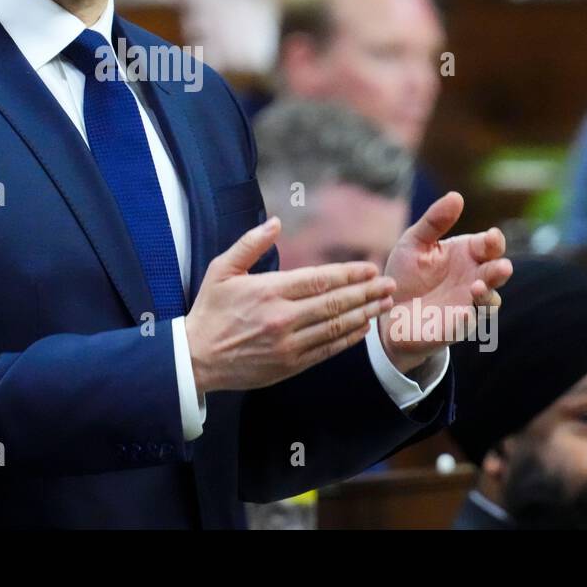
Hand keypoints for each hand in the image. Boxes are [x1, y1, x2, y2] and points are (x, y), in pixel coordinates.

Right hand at [185, 217, 395, 395]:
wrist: (196, 358)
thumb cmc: (210, 310)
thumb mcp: (222, 269)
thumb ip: (250, 244)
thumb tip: (277, 222)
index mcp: (268, 291)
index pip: (320, 280)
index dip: (350, 274)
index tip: (370, 269)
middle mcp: (282, 317)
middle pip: (335, 302)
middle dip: (367, 292)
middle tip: (389, 285)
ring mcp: (288, 344)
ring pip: (336, 326)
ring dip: (365, 314)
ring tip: (384, 305)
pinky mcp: (290, 365)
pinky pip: (327, 349)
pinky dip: (348, 338)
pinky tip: (362, 328)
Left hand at [380, 192, 511, 373]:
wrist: (387, 309)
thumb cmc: (406, 273)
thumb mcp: (415, 242)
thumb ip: (434, 222)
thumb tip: (456, 196)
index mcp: (467, 254)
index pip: (490, 246)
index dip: (494, 242)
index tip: (491, 237)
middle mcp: (474, 279)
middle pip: (497, 273)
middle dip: (500, 270)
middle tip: (500, 266)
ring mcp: (468, 305)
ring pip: (489, 301)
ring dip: (487, 295)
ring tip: (477, 286)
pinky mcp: (455, 328)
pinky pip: (466, 325)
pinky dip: (466, 320)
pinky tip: (462, 314)